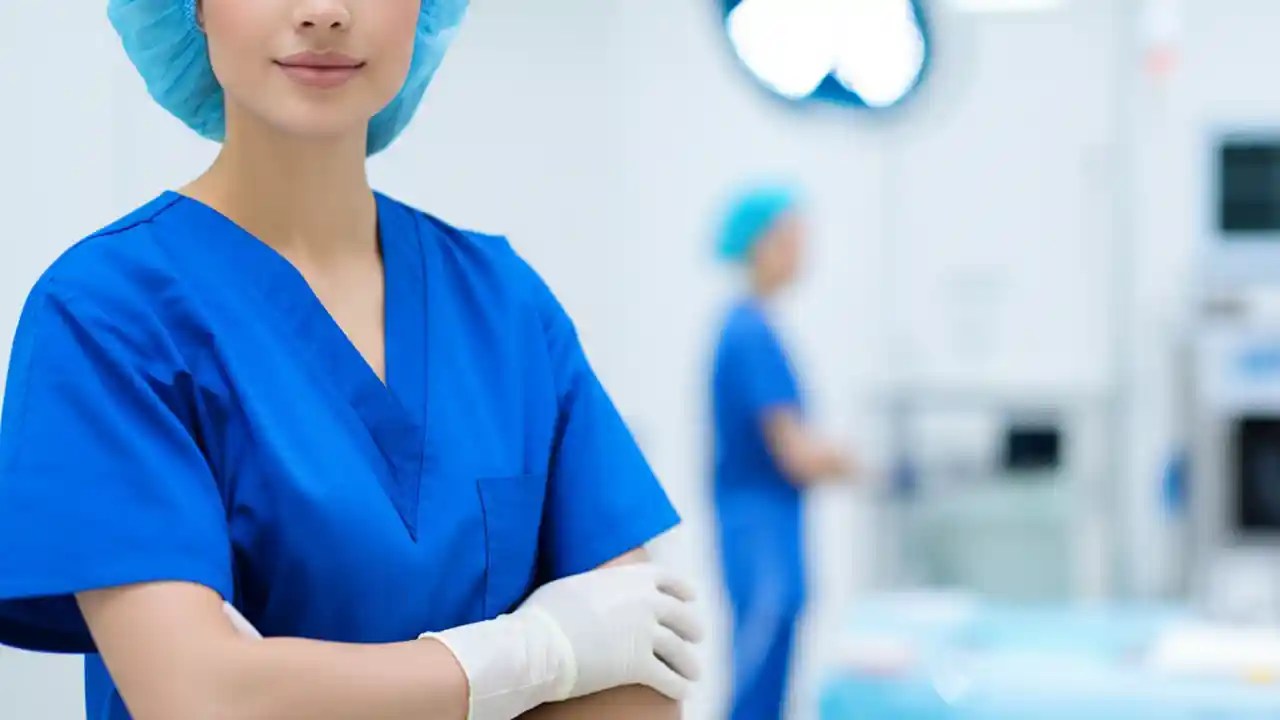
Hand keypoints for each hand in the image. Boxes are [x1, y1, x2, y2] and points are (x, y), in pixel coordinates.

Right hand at [521, 563, 702, 700]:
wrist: (539, 644)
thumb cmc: (546, 613)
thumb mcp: (577, 584)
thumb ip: (600, 584)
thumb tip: (599, 588)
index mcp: (633, 577)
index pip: (669, 580)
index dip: (683, 590)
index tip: (690, 598)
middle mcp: (647, 602)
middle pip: (682, 616)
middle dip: (691, 628)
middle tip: (696, 636)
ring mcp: (646, 634)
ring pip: (680, 650)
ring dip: (689, 663)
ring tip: (693, 672)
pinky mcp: (639, 666)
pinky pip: (668, 678)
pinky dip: (678, 685)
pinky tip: (682, 691)